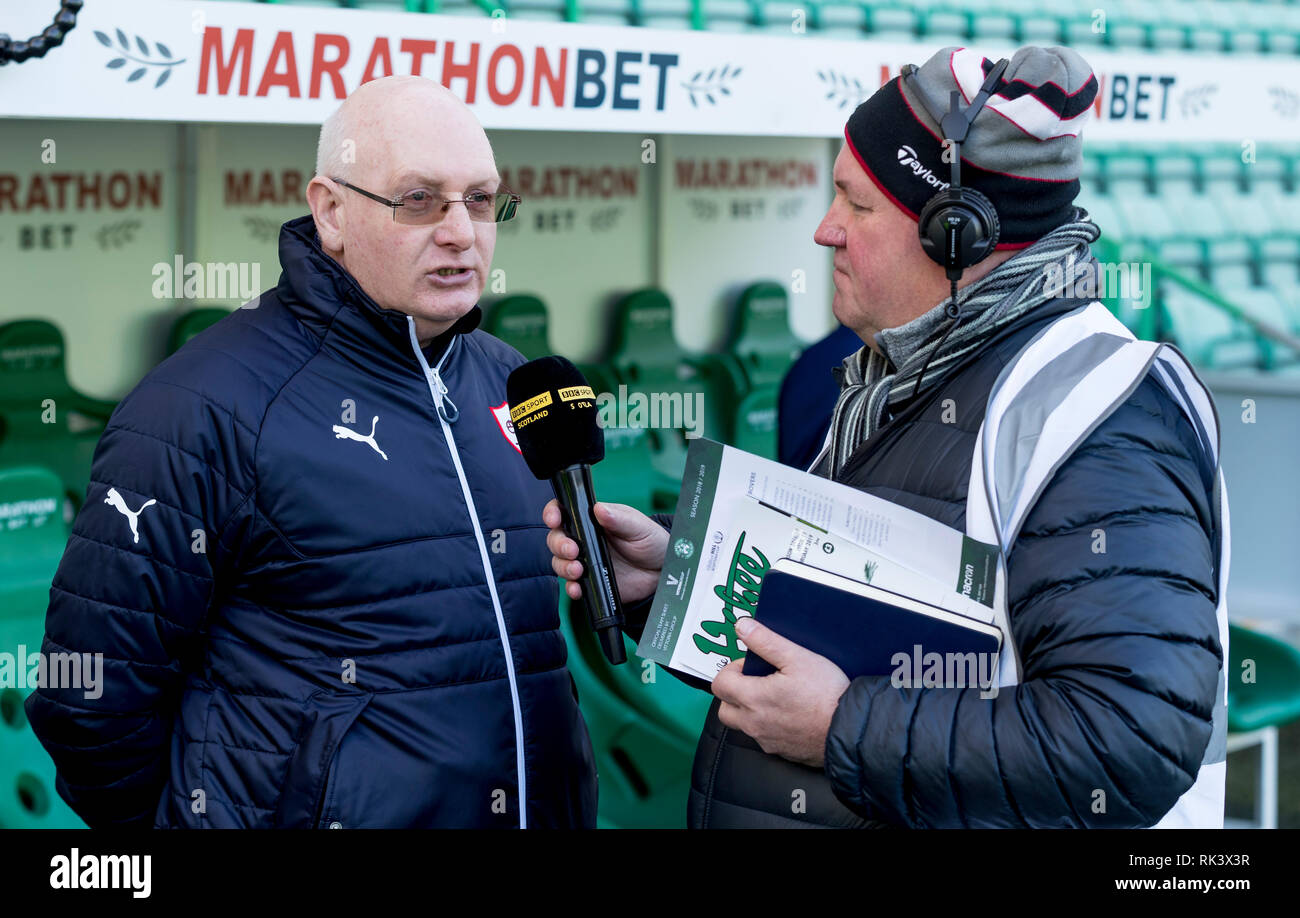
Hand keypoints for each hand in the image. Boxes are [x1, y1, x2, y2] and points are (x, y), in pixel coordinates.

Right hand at [543, 500, 668, 603]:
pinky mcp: (590, 582)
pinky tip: (578, 588)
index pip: (564, 511)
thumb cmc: (651, 542)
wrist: (662, 573)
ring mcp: (586, 561)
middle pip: (556, 538)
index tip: (554, 519)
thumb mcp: (639, 526)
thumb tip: (599, 509)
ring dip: (563, 566)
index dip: (553, 513)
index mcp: (593, 521)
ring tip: (578, 570)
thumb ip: (619, 518)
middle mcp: (585, 540)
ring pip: (559, 562)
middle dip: (558, 544)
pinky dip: (571, 587)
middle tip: (572, 550)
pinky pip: (572, 585)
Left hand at [711, 617, 850, 768]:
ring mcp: (767, 741)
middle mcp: (754, 724)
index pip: (720, 684)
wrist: (850, 730)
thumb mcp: (797, 658)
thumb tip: (742, 627)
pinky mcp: (781, 752)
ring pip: (743, 725)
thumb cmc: (827, 694)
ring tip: (773, 696)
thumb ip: (765, 641)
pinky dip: (767, 725)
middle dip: (733, 693)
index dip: (732, 670)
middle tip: (755, 681)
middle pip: (725, 709)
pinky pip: (763, 738)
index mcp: (753, 699)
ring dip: (748, 710)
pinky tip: (788, 713)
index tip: (751, 665)